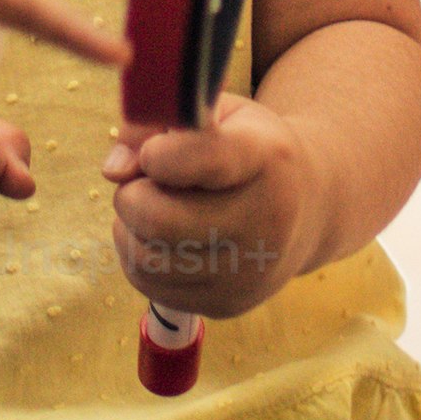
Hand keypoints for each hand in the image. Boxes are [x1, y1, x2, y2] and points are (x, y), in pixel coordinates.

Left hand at [106, 93, 313, 321]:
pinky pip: (149, 284)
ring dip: (129, 227)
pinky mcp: (227, 305)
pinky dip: (138, 254)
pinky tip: (161, 236)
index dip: (160, 154)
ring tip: (152, 206)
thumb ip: (156, 122)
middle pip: (160, 220)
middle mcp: (266, 221)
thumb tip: (113, 170)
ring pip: (145, 258)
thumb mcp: (217, 114)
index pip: (206, 158)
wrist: (307, 208)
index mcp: (267, 159)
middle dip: (131, 195)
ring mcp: (248, 272)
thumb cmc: (248, 150)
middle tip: (142, 181)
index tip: (153, 152)